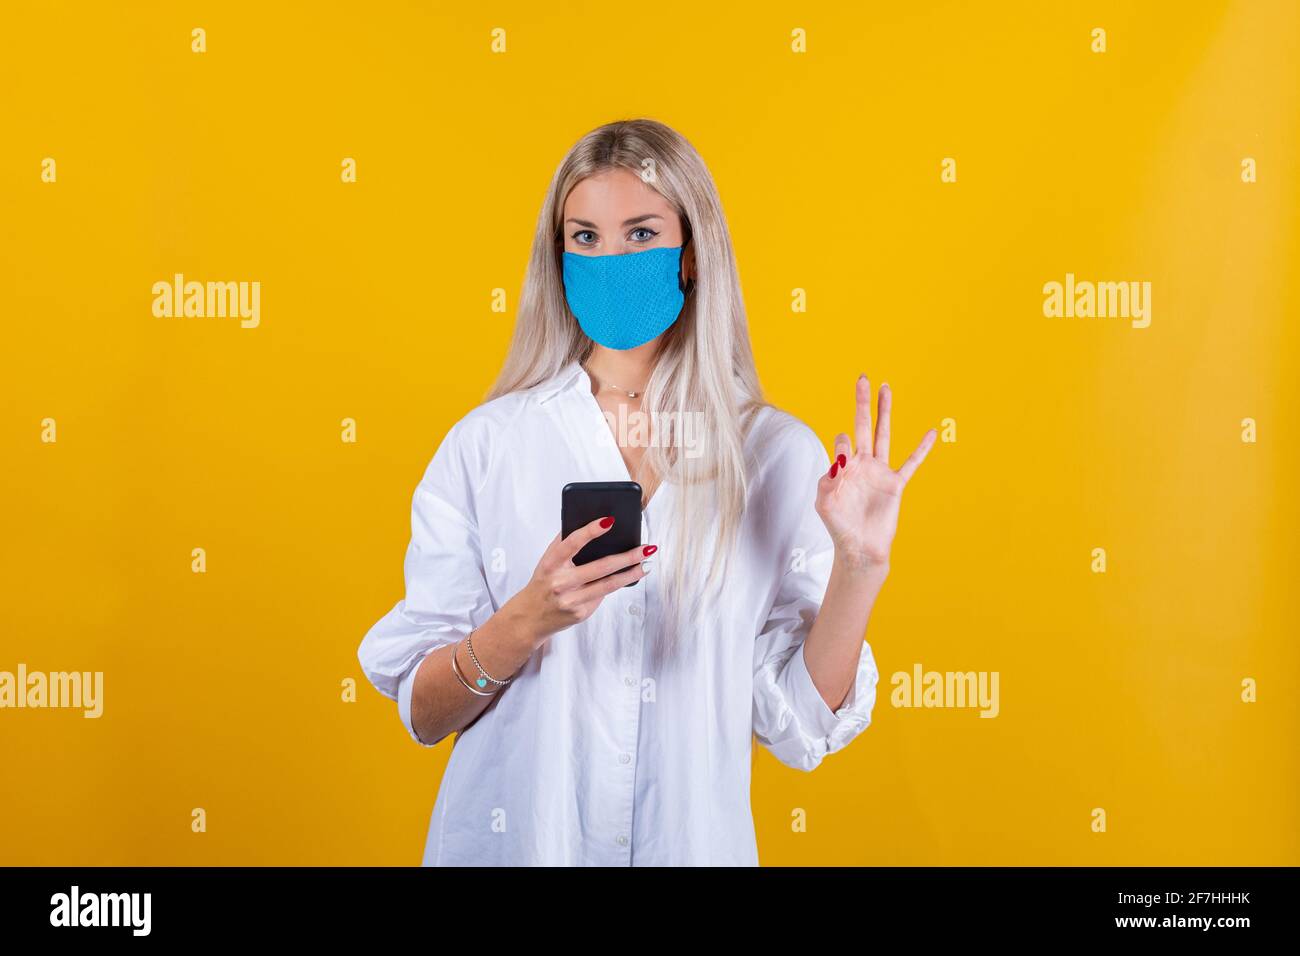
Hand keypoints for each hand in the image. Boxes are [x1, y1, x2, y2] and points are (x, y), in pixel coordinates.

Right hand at [503, 517, 654, 646]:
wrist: (529, 618)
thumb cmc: (543, 582)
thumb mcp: (547, 561)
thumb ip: (564, 544)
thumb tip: (591, 524)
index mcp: (551, 564)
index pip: (572, 543)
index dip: (590, 530)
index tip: (610, 520)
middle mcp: (561, 583)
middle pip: (600, 567)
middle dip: (628, 557)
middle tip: (647, 548)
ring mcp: (572, 600)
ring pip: (608, 585)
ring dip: (631, 574)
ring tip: (646, 564)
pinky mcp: (581, 613)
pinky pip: (602, 595)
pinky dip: (615, 585)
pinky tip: (627, 577)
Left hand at [816, 375, 935, 571]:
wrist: (859, 547)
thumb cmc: (839, 525)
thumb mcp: (825, 501)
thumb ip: (829, 478)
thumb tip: (841, 457)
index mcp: (844, 466)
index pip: (842, 441)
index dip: (841, 448)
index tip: (842, 466)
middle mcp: (862, 464)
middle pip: (863, 425)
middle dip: (862, 402)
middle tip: (863, 378)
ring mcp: (880, 472)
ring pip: (884, 434)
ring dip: (885, 411)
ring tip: (886, 388)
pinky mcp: (895, 484)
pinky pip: (911, 463)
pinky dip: (922, 448)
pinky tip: (931, 432)